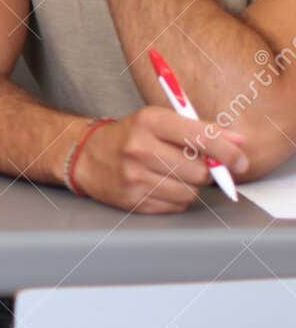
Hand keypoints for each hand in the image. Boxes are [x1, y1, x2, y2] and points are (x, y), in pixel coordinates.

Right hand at [74, 106, 247, 213]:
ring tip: (174, 175)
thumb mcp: (160, 121)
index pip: (200, 137)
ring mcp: (134, 176)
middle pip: (199, 171)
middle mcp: (139, 148)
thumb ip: (201, 129)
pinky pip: (175, 206)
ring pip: (189, 192)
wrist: (86, 156)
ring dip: (190, 186)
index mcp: (150, 121)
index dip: (227, 151)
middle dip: (206, 171)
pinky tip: (161, 186)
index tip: (240, 161)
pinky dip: (176, 199)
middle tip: (197, 165)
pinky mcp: (132, 200)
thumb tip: (238, 142)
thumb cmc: (130, 136)